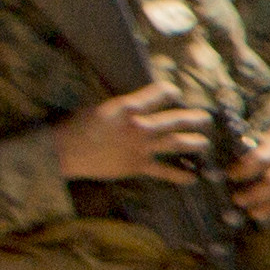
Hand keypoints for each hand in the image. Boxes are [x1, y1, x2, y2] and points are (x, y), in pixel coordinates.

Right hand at [54, 87, 209, 183]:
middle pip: (176, 120)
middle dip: (194, 118)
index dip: (170, 91)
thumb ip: (127, 107)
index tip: (174, 93)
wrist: (63, 152)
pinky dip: (178, 175)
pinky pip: (162, 171)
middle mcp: (139, 126)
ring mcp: (140, 147)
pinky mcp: (136, 166)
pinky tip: (192, 178)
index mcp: (129, 107)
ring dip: (195, 143)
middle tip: (206, 118)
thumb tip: (144, 105)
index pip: (160, 93)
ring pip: (176, 143)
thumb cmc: (79, 125)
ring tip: (205, 143)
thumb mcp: (104, 108)